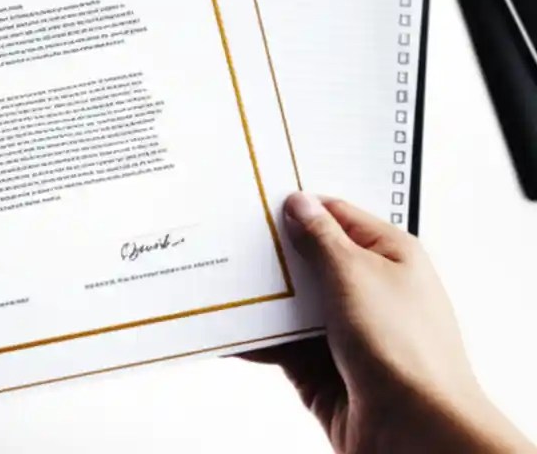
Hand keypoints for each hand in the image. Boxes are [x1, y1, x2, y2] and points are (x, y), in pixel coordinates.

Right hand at [244, 194, 533, 453]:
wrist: (414, 430)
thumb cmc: (402, 347)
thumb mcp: (354, 274)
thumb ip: (322, 237)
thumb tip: (299, 203)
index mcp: (390, 256)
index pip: (339, 217)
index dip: (300, 208)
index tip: (257, 202)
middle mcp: (369, 290)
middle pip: (310, 260)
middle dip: (272, 255)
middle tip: (229, 240)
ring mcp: (346, 330)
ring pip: (291, 304)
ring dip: (259, 300)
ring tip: (217, 283)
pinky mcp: (323, 366)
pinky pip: (281, 344)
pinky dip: (256, 339)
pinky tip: (227, 331)